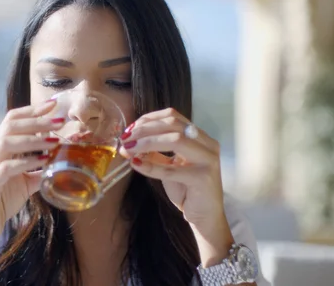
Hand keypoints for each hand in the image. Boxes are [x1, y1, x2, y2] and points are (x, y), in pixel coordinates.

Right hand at [0, 100, 62, 241]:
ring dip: (33, 139)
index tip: (53, 104)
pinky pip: (6, 168)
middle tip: (59, 120)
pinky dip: (25, 163)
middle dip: (36, 120)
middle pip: (10, 126)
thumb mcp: (24, 184)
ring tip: (54, 140)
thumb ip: (38, 170)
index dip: (32, 110)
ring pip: (7, 142)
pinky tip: (42, 162)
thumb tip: (59, 161)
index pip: (11, 120)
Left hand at [118, 108, 233, 265]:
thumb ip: (154, 152)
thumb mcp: (169, 166)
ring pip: (175, 140)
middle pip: (172, 125)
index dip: (149, 119)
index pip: (173, 116)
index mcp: (200, 137)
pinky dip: (151, 166)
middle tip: (125, 139)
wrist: (205, 216)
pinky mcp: (203, 178)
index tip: (130, 129)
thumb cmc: (187, 190)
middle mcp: (207, 144)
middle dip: (144, 129)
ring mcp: (208, 160)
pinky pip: (172, 170)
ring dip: (146, 142)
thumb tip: (129, 142)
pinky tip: (136, 165)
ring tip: (129, 149)